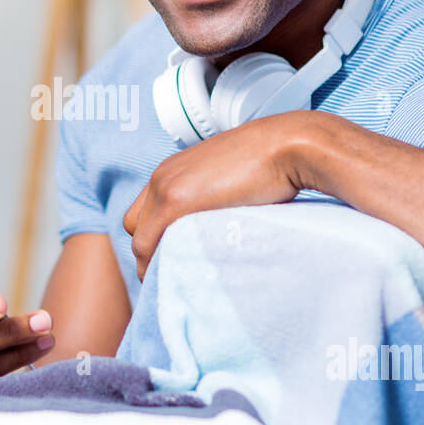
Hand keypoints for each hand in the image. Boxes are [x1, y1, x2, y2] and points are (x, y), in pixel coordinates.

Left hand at [123, 111, 318, 280]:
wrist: (287, 145)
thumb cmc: (272, 162)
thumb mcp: (232, 177)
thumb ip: (214, 198)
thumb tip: (217, 227)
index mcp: (174, 170)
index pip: (144, 214)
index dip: (154, 239)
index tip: (173, 257)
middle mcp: (162, 177)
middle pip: (136, 227)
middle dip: (151, 253)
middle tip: (175, 273)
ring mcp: (165, 188)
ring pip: (140, 241)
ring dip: (154, 263)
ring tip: (179, 279)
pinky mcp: (176, 201)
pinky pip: (150, 244)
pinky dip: (159, 263)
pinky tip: (181, 274)